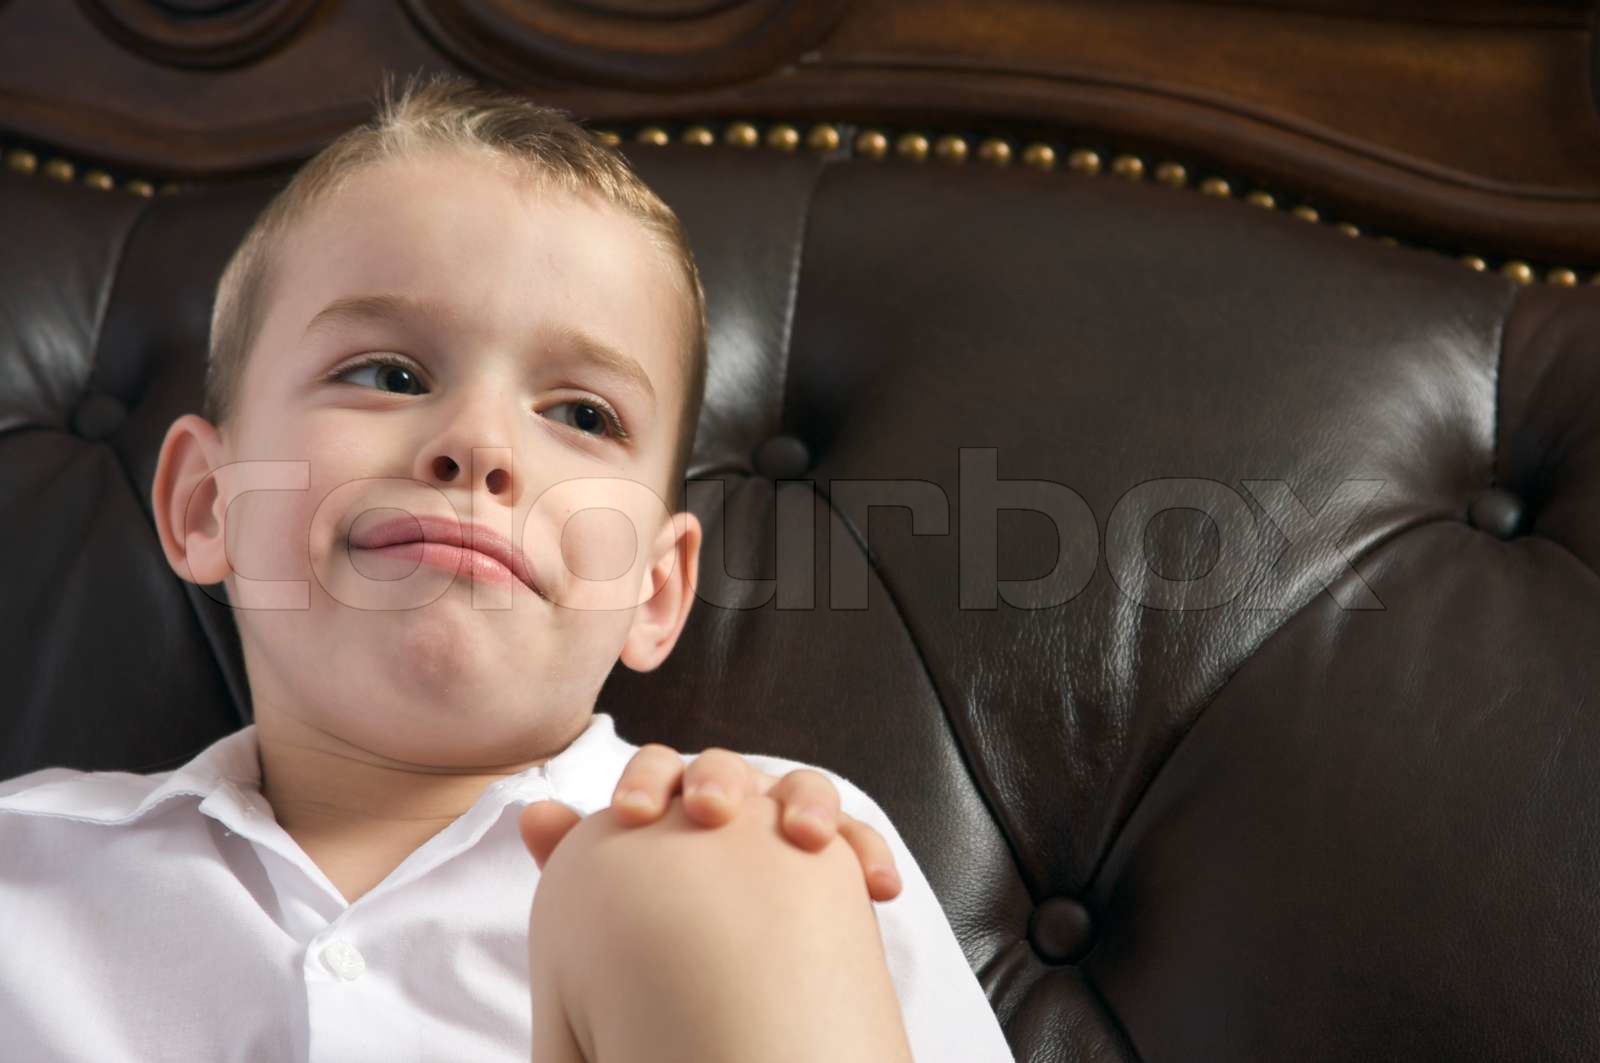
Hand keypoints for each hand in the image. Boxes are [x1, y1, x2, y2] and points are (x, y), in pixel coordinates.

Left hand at [518, 744, 903, 900]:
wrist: (722, 986)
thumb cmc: (658, 932)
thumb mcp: (613, 900)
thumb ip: (580, 857)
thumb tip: (534, 813)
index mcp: (674, 804)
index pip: (658, 771)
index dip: (644, 784)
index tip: (632, 816)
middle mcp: (733, 801)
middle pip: (727, 768)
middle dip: (721, 781)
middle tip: (711, 812)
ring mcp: (784, 823)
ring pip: (801, 787)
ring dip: (807, 801)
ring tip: (806, 834)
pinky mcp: (833, 859)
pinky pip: (856, 842)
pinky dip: (868, 854)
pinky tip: (876, 886)